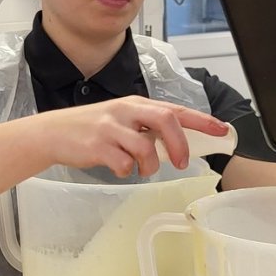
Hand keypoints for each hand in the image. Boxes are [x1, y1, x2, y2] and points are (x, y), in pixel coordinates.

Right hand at [37, 96, 228, 178]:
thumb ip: (147, 127)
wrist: (53, 133)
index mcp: (136, 104)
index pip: (175, 109)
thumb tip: (177, 143)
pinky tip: (117, 168)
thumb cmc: (92, 129)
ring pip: (145, 147)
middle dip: (179, 144)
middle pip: (165, 120)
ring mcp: (111, 128)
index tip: (222, 131)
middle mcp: (126, 112)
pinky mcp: (97, 146)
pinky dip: (125, 171)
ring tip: (138, 168)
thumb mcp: (122, 120)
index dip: (202, 120)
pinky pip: (123, 164)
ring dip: (148, 165)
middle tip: (179, 163)